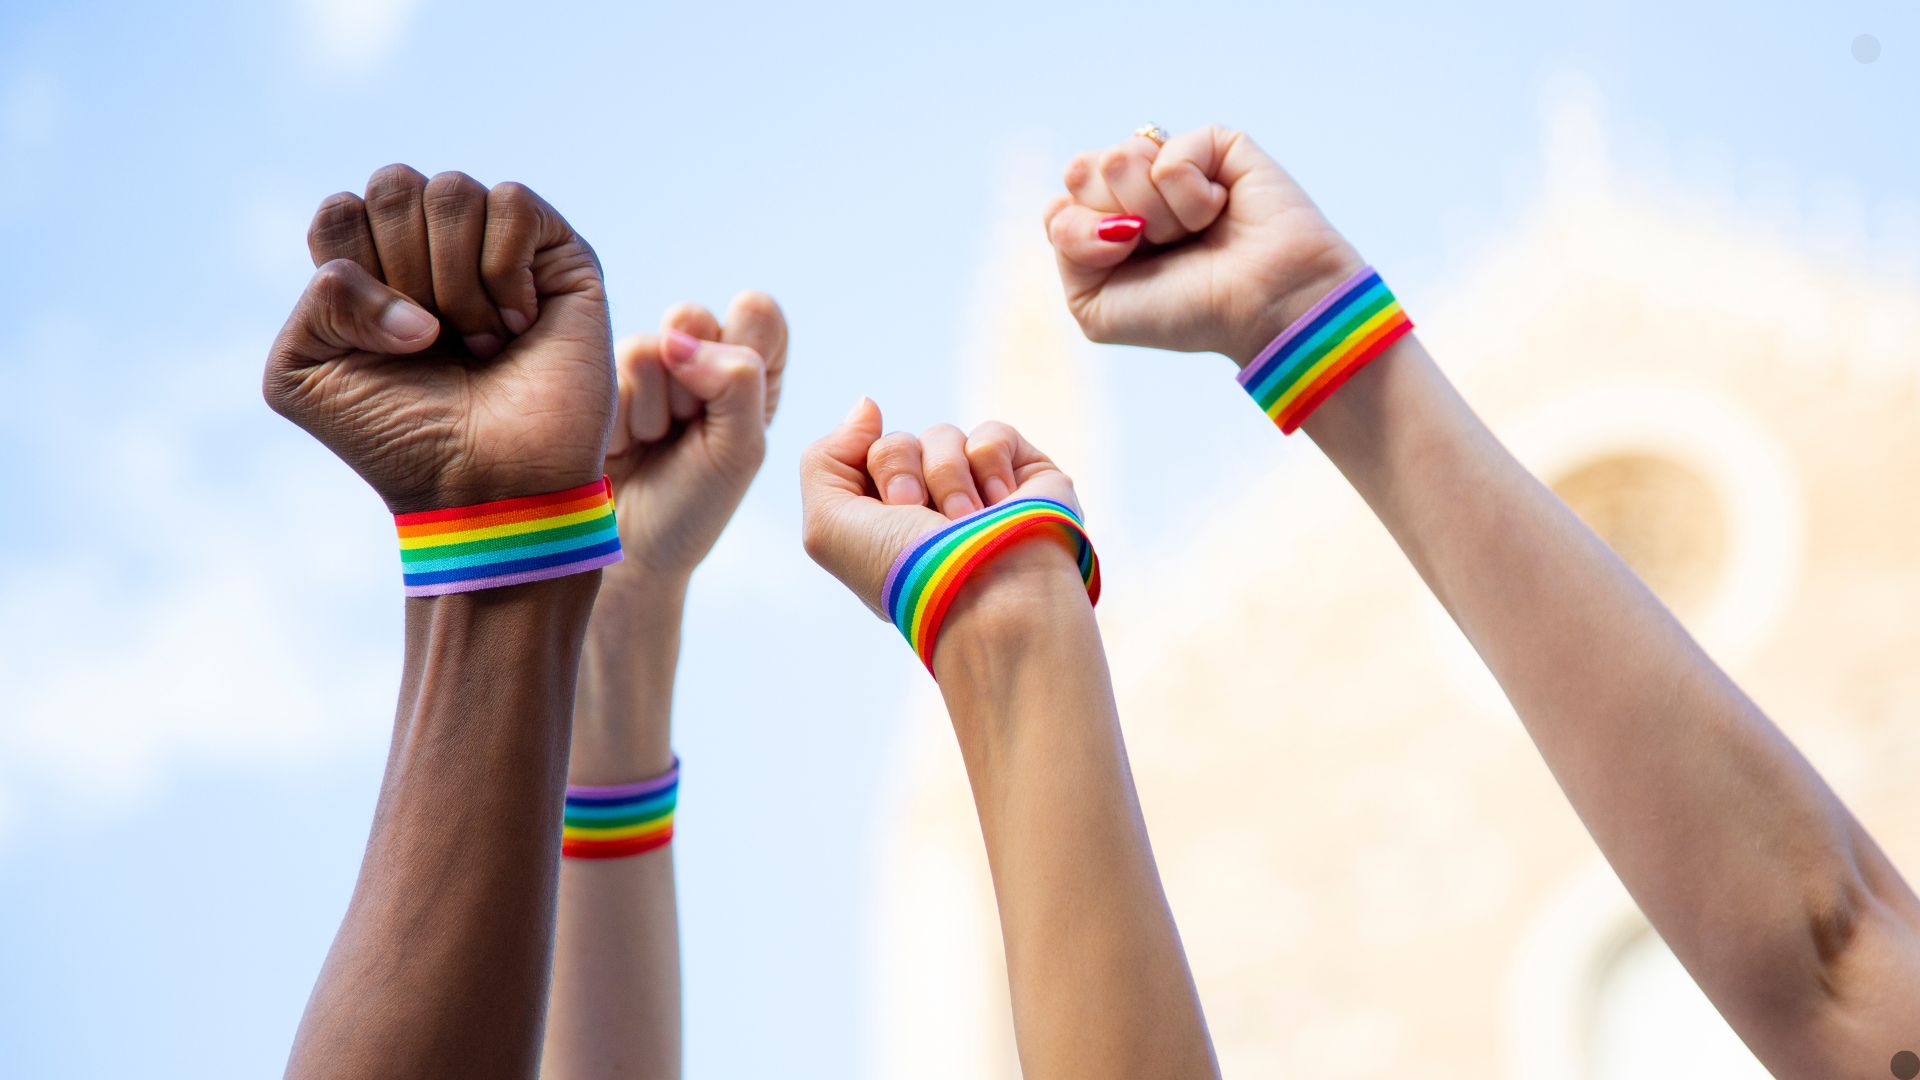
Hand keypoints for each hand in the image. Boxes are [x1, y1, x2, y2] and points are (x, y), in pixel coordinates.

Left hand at [264, 166, 613, 512]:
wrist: (486, 486)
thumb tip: (410, 300)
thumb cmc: (401, 440)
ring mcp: (500, 249)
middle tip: (434, 341)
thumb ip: (315, 302)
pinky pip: (512, 204)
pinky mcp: (560, 255)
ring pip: (451, 192)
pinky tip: (518, 325)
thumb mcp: (303, 375)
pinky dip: (504, 271)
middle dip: (403, 270)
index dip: (355, 268)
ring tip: (479, 342)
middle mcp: (437, 250)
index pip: (343, 209)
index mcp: (374, 269)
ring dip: (456, 281)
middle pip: (393, 185)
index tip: (382, 341)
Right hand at [601, 293, 788, 585]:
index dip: (743, 358)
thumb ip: (736, 381)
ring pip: (649, 349)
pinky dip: (622, 422)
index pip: (756, 312)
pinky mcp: (596, 378)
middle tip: (687, 430)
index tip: (732, 414)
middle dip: (694, 384)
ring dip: (654, 410)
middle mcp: (694, 354)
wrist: (629, 551)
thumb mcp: (740, 450)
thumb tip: (677, 337)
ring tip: (651, 443)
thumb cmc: (693, 504)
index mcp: (746, 366)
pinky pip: (608, 376)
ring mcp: (642, 362)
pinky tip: (621, 446)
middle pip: (694, 318)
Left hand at [799, 399, 1083, 619]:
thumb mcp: (828, 526)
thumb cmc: (907, 569)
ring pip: (942, 436)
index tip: (886, 511)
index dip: (867, 473)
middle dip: (902, 473)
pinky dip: (990, 465)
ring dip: (947, 477)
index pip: (861, 459)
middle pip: (896, 443)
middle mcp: (929, 511)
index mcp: (884, 526)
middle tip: (920, 516)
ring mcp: (978, 493)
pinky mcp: (1024, 477)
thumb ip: (824, 458)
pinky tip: (1001, 505)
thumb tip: (868, 406)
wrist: (987, 591)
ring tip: (968, 521)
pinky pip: (992, 434)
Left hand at [1044, 125, 1364, 365]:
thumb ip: (1066, 247)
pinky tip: (1220, 209)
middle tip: (1161, 246)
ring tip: (1196, 232)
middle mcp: (1135, 190)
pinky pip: (1168, 155)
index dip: (1081, 234)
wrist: (1261, 306)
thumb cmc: (1187, 312)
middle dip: (1115, 219)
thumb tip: (1095, 181)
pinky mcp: (1212, 143)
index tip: (1123, 261)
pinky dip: (1190, 196)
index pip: (1058, 207)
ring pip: (1119, 159)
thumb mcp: (1095, 306)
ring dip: (1156, 214)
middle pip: (1080, 171)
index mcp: (1105, 226)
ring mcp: (1172, 163)